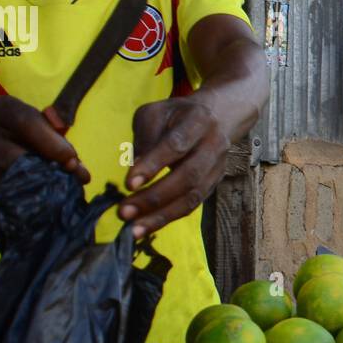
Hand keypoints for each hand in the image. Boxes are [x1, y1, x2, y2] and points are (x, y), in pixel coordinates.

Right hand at [0, 95, 89, 200]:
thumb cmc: (6, 130)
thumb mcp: (26, 120)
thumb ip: (54, 138)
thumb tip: (77, 167)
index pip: (25, 122)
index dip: (51, 143)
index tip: (71, 160)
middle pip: (13, 158)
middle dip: (45, 173)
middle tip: (67, 183)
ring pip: (6, 183)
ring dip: (34, 191)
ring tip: (53, 192)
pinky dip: (19, 200)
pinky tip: (31, 197)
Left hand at [118, 94, 229, 237]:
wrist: (218, 116)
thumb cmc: (177, 115)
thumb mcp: (155, 113)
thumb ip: (145, 138)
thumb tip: (135, 173)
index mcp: (197, 121)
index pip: (176, 145)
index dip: (153, 165)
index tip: (128, 184)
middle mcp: (213, 145)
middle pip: (188, 177)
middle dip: (154, 198)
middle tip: (124, 212)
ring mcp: (217, 168)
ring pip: (192, 197)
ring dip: (161, 216)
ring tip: (133, 229)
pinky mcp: (214, 184)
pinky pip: (192, 206)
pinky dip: (168, 218)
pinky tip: (145, 227)